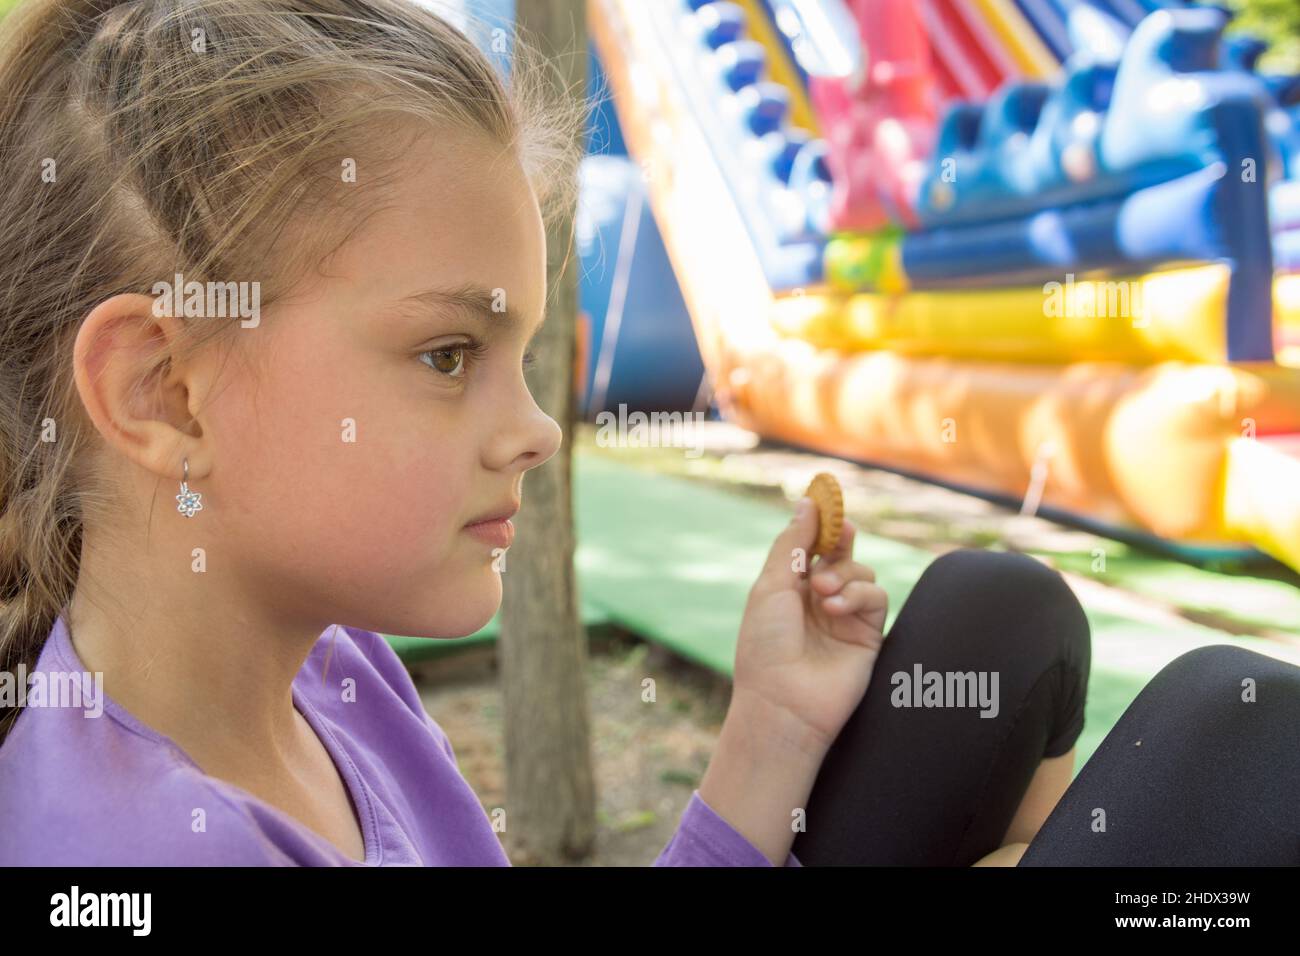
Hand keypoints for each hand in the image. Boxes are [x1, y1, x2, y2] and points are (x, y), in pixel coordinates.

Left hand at [732, 497, 889, 755]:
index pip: (810, 546)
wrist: (784, 701)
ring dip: (844, 574)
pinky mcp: (868, 634)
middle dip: (840, 540)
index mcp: (788, 587)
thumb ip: (793, 543)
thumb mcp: (772, 585)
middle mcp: (817, 600)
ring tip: (823, 594)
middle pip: (840, 553)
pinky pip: (876, 597)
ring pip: (862, 572)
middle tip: (838, 534)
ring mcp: (844, 617)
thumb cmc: (766, 645)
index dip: (820, 524)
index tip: (828, 502)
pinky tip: (836, 609)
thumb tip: (807, 503)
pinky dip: (859, 595)